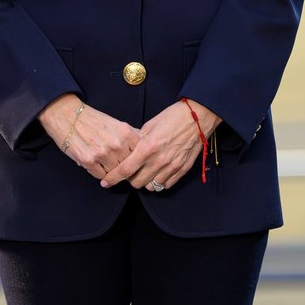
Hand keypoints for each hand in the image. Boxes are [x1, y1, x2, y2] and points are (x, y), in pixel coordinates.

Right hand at [39, 95, 139, 178]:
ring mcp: (103, 153)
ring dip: (110, 170)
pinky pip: (100, 176)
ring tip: (103, 161)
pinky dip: (98, 172)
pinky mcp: (89, 161)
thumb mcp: (116, 124)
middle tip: (115, 162)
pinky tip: (94, 163)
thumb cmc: (92, 120)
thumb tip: (144, 148)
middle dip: (122, 166)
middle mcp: (116, 144)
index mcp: (126, 133)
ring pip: (115, 173)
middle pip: (128, 166)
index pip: (140, 155)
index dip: (137, 160)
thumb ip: (131, 136)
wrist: (67, 115)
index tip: (133, 161)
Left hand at [100, 100, 220, 190]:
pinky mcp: (182, 169)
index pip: (125, 170)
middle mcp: (159, 160)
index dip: (113, 178)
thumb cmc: (173, 117)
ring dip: (145, 182)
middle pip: (137, 182)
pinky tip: (157, 173)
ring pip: (151, 187)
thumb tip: (127, 150)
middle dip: (129, 180)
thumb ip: (137, 140)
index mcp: (148, 147)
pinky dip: (159, 182)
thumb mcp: (150, 125)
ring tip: (144, 173)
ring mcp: (172, 166)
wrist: (199, 117)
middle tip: (129, 173)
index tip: (106, 182)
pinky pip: (166, 185)